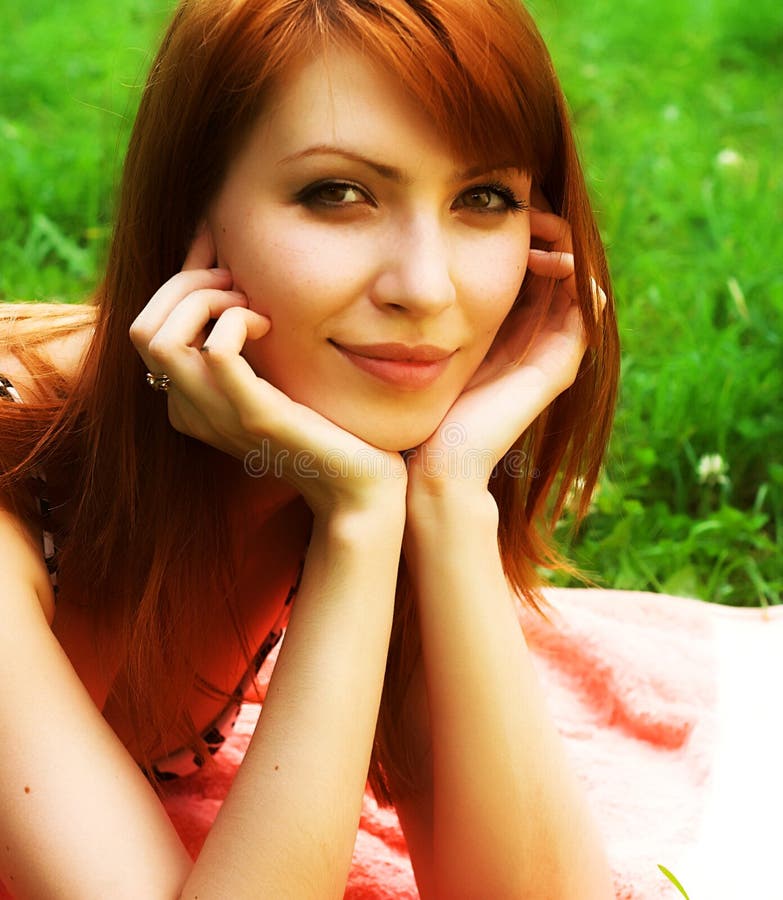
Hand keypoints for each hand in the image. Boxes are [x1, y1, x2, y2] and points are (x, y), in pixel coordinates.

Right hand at [129, 227, 406, 518]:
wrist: (355, 485)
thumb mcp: (269, 377)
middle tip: (236, 285)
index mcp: (189, 403)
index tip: (229, 280)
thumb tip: (229, 278)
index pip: (146, 331)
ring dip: (204, 299)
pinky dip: (237, 320)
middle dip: (185, 285)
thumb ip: (243, 344)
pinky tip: (268, 324)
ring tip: (248, 304)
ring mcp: (219, 416)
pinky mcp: (255, 416)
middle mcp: (192, 411)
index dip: (180, 288)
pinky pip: (217, 351)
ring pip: (161, 338)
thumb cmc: (321, 426)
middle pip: (142, 330)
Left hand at [405, 205, 604, 497]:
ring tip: (544, 227)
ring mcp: (549, 353)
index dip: (524, 234)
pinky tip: (563, 258)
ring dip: (565, 252)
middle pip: (555, 272)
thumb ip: (434, 308)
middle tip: (530, 209)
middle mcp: (532, 338)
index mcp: (505, 328)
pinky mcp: (557, 369)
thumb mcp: (426, 340)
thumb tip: (414, 266)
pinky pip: (585, 317)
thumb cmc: (422, 400)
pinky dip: (581, 285)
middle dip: (547, 236)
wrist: (436, 457)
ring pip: (575, 287)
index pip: (527, 267)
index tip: (507, 209)